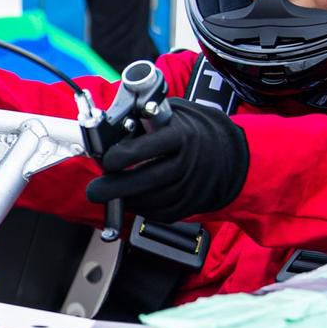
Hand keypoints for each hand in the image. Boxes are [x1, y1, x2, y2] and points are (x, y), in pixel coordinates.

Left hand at [85, 99, 248, 221]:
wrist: (232, 155)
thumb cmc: (195, 131)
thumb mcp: (175, 115)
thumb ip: (147, 120)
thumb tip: (112, 129)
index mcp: (183, 136)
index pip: (151, 147)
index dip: (125, 155)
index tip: (107, 159)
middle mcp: (188, 164)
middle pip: (148, 180)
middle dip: (116, 188)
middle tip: (94, 190)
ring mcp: (191, 187)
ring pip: (152, 201)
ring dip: (125, 200)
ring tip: (109, 193)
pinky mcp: (190, 205)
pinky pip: (161, 213)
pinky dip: (141, 209)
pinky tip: (130, 201)